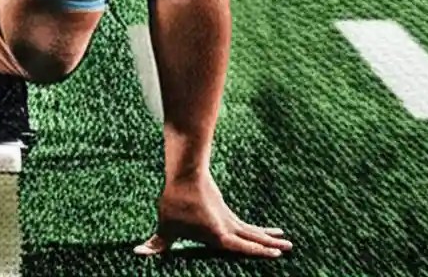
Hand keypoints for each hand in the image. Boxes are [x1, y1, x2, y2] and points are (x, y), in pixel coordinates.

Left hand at [135, 170, 292, 257]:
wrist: (186, 173)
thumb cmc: (175, 201)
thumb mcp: (165, 226)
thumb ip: (157, 243)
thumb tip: (138, 253)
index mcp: (217, 235)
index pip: (243, 248)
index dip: (259, 252)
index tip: (277, 255)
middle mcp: (227, 227)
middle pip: (253, 239)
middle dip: (269, 247)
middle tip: (288, 250)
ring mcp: (227, 218)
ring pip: (252, 231)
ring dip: (268, 237)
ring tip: (287, 241)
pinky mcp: (224, 211)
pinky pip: (245, 225)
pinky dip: (257, 230)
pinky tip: (267, 231)